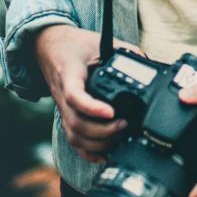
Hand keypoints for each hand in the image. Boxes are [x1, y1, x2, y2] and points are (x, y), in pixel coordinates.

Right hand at [34, 25, 139, 163]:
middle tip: (124, 125)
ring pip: (73, 135)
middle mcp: (62, 95)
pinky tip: (104, 155)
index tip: (111, 112)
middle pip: (75, 123)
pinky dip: (87, 152)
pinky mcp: (65, 116)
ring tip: (119, 136)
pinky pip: (72, 140)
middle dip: (102, 130)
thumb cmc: (75, 45)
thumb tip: (146, 62)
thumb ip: (122, 50)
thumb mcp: (97, 41)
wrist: (50, 47)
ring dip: (97, 142)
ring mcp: (62, 108)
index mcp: (69, 75)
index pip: (74, 95)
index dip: (91, 108)